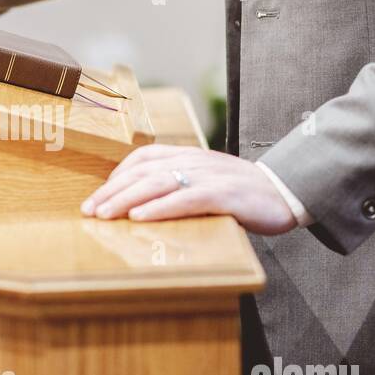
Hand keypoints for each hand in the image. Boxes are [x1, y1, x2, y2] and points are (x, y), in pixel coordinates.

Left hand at [80, 145, 298, 234]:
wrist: (286, 192)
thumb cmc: (242, 194)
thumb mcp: (205, 184)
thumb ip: (178, 187)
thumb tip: (141, 205)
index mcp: (188, 156)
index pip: (142, 159)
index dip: (116, 176)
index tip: (97, 197)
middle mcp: (194, 161)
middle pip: (143, 172)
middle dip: (111, 191)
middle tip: (88, 210)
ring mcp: (209, 176)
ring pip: (158, 183)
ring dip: (126, 199)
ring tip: (104, 215)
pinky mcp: (224, 194)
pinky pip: (186, 199)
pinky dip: (160, 208)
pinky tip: (140, 218)